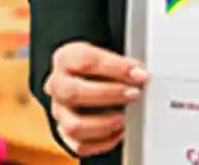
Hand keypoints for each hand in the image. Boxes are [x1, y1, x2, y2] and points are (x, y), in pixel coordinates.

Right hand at [43, 42, 148, 156]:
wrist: (83, 76)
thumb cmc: (97, 65)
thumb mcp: (107, 54)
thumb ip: (123, 64)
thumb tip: (140, 75)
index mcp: (66, 58)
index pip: (86, 61)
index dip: (117, 68)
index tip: (139, 74)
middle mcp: (58, 85)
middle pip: (75, 93)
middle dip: (109, 95)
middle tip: (134, 94)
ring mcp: (59, 111)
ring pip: (73, 125)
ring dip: (103, 124)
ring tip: (124, 118)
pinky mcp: (64, 132)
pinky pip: (79, 145)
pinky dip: (101, 142)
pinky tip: (118, 133)